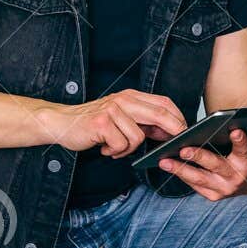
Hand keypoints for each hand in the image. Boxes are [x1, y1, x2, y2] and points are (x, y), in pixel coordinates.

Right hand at [38, 90, 185, 157]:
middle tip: (172, 145)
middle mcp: (123, 100)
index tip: (184, 132)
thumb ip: (143, 121)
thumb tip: (170, 131)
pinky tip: (105, 148)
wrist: (62, 123)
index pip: (163, 103)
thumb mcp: (121, 117)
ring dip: (128, 148)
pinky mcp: (102, 123)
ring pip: (138, 137)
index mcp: (130, 96)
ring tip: (115, 147)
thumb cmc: (93, 123)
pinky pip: (121, 145)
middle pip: (159, 114)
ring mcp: (112, 110)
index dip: (177, 117)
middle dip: (172, 131)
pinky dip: (115, 152)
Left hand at [158, 126, 246, 200]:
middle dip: (200, 156)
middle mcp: (236, 178)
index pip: (246, 150)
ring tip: (165, 160)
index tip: (235, 131)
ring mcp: (223, 189)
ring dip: (181, 169)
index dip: (241, 141)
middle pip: (216, 165)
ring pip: (200, 178)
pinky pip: (194, 185)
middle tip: (184, 148)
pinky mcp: (213, 195)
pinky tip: (167, 165)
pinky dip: (180, 175)